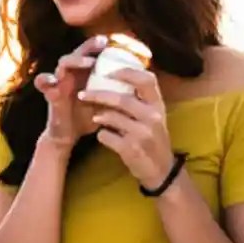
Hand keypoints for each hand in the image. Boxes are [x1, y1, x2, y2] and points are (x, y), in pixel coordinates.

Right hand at [35, 35, 107, 148]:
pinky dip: (45, 80)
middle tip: (101, 44)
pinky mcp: (51, 94)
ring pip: (63, 63)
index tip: (112, 41)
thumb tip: (143, 78)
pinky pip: (43, 83)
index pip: (91, 53)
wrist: (70, 134)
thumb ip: (117, 88)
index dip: (99, 45)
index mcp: (86, 73)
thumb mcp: (106, 100)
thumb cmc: (89, 115)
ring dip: (75, 61)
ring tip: (88, 63)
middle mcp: (72, 73)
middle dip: (89, 46)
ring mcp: (60, 82)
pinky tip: (50, 80)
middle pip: (78, 52)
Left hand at [77, 67, 175, 189]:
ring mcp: (143, 134)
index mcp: (158, 105)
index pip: (146, 80)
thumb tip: (114, 78)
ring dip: (99, 116)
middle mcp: (153, 117)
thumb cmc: (153, 138)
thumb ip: (139, 100)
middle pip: (121, 98)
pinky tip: (103, 136)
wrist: (161, 170)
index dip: (127, 72)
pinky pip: (106, 136)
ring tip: (94, 116)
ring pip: (111, 117)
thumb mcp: (153, 116)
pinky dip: (101, 135)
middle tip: (82, 94)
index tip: (108, 71)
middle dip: (98, 95)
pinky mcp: (131, 149)